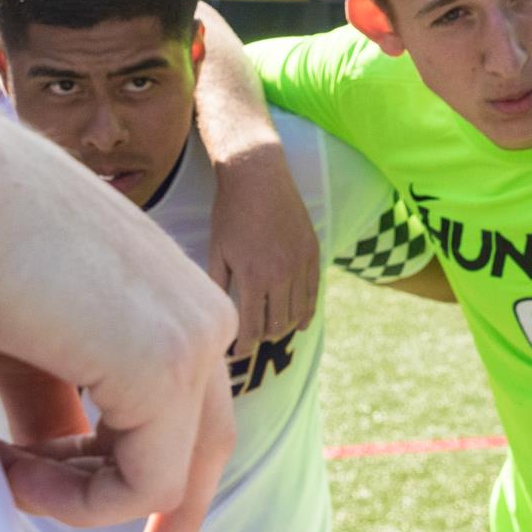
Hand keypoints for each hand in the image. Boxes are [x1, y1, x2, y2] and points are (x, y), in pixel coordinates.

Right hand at [0, 64, 240, 531]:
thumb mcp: (23, 339)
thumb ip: (55, 400)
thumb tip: (60, 460)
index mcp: (178, 297)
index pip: (197, 408)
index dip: (171, 477)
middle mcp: (203, 315)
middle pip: (206, 445)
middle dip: (175, 513)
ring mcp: (193, 339)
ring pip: (171, 473)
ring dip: (84, 498)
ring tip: (6, 477)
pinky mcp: (164, 366)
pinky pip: (146, 480)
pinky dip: (81, 500)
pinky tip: (13, 470)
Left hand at [208, 143, 322, 352]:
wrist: (258, 176)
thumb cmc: (230, 212)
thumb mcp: (216, 251)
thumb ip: (219, 286)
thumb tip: (219, 316)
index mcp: (254, 277)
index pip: (252, 327)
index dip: (244, 346)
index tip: (237, 354)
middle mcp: (282, 274)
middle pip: (278, 324)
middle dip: (264, 338)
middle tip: (252, 341)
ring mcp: (301, 264)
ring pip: (298, 312)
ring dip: (285, 327)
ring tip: (273, 331)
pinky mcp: (314, 253)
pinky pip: (314, 292)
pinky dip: (308, 311)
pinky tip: (301, 322)